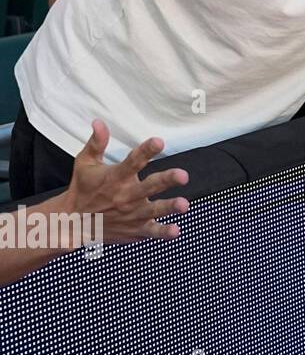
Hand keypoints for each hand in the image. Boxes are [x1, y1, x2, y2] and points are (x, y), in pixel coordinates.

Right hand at [60, 120, 189, 245]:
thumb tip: (99, 121)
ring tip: (184, 205)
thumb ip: (96, 143)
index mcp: (115, 177)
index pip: (133, 161)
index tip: (158, 141)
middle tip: (182, 175)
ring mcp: (132, 214)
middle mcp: (125, 195)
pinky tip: (176, 231)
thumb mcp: (85, 163)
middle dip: (166, 180)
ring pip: (154, 210)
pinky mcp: (135, 229)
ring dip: (169, 207)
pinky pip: (151, 232)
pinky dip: (163, 233)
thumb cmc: (83, 188)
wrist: (70, 222)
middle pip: (149, 186)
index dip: (146, 150)